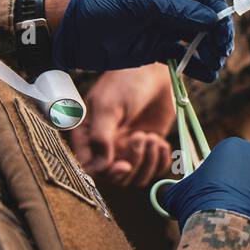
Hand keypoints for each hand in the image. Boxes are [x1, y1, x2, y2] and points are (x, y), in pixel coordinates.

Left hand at [50, 0, 233, 80]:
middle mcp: (168, 2)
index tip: (222, 24)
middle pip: (204, 15)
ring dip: (209, 51)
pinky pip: (182, 56)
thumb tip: (211, 18)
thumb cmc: (100, 3)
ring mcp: (162, 26)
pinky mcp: (155, 48)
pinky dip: (195, 66)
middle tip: (222, 51)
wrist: (69, 30)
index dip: (215, 5)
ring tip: (214, 65)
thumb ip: (176, 8)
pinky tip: (206, 74)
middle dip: (216, 33)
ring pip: (197, 38)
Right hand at [71, 66, 174, 186]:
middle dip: (133, 163)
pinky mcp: (149, 147)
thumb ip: (100, 138)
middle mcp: (107, 147)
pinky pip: (155, 170)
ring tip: (151, 136)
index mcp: (88, 137)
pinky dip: (161, 160)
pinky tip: (161, 141)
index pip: (91, 170)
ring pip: (136, 178)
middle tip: (140, 137)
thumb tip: (100, 168)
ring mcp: (129, 148)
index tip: (123, 166)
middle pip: (115, 179)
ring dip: (148, 161)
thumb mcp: (108, 107)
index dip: (107, 174)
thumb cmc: (125, 83)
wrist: (154, 70)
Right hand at [160, 138, 249, 249]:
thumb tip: (166, 195)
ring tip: (242, 235)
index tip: (209, 199)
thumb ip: (176, 191)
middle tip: (226, 217)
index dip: (216, 182)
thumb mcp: (179, 196)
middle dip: (241, 195)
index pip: (226, 162)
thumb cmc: (202, 210)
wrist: (234, 236)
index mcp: (237, 149)